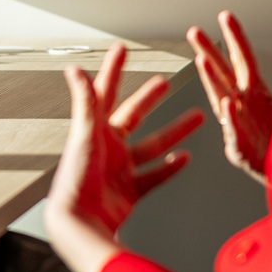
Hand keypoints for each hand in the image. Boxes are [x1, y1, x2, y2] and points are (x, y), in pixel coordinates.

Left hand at [44, 45, 202, 271]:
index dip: (114, 68)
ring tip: (198, 118)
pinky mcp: (130, 191)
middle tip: (165, 82)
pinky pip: (154, 176)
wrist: (80, 223)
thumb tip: (73, 70)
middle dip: (149, 98)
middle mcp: (107, 147)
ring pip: (152, 145)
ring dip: (174, 132)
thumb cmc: (77, 180)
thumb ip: (84, 102)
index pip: (105, 90)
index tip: (122, 49)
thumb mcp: (85, 135)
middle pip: (133, 115)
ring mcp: (119, 169)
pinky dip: (170, 168)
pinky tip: (185, 158)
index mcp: (95, 129)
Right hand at [188, 11, 271, 184]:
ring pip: (221, 97)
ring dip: (211, 79)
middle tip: (194, 31)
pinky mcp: (239, 147)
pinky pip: (234, 130)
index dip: (235, 37)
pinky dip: (231, 118)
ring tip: (202, 60)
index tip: (225, 16)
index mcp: (255, 92)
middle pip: (223, 73)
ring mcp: (238, 124)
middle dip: (209, 52)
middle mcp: (242, 104)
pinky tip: (228, 104)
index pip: (243, 59)